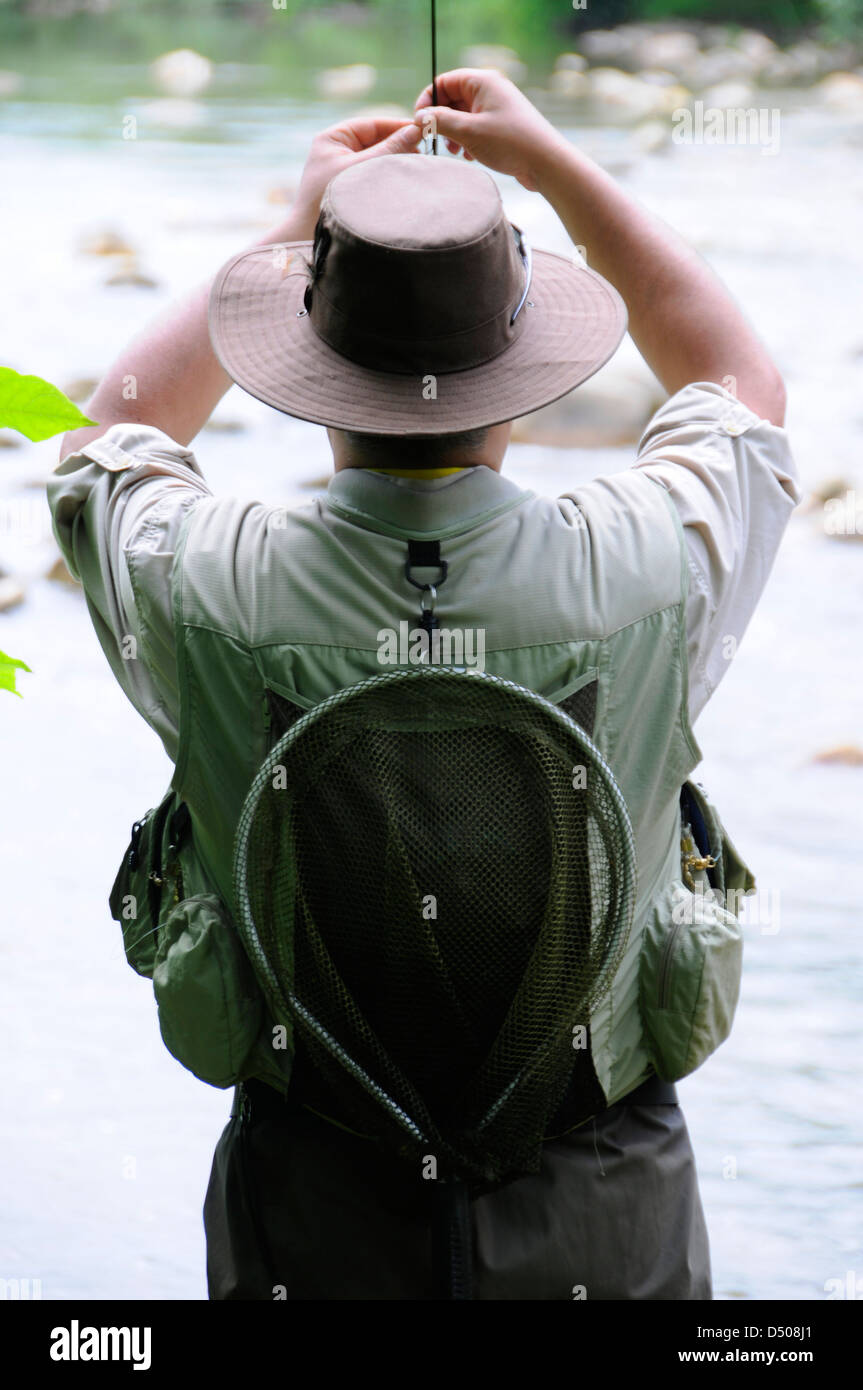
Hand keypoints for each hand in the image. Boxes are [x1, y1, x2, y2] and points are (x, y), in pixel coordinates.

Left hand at [291, 115, 422, 235]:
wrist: (308, 239)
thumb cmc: (329, 201)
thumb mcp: (362, 169)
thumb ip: (390, 148)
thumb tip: (416, 130)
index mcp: (332, 139)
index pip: (371, 125)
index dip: (397, 126)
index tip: (422, 129)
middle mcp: (335, 151)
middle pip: (375, 141)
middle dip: (398, 146)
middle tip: (423, 152)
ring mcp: (341, 171)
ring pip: (375, 159)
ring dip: (394, 162)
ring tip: (416, 168)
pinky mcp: (347, 188)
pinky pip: (371, 175)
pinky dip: (386, 176)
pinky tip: (402, 181)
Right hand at [413, 69, 567, 192]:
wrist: (546, 163)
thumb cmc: (510, 143)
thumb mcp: (468, 132)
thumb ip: (440, 122)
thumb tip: (419, 118)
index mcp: (482, 81)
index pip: (444, 82)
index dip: (428, 101)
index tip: (420, 123)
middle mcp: (490, 90)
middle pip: (453, 99)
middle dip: (442, 121)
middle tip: (439, 142)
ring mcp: (497, 107)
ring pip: (464, 115)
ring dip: (454, 133)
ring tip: (457, 151)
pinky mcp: (503, 125)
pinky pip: (476, 127)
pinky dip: (468, 140)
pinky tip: (470, 156)